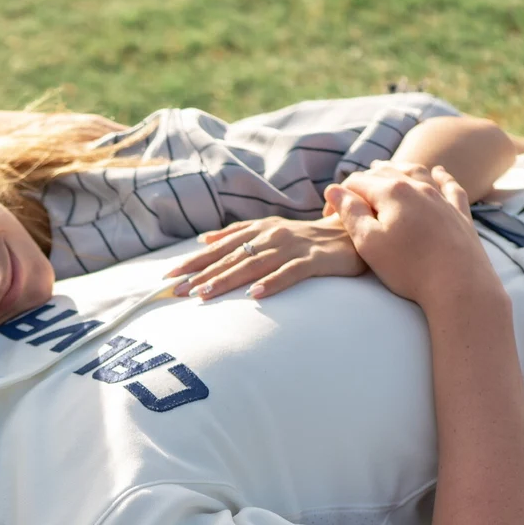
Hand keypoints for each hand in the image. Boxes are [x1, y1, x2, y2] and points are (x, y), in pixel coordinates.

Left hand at [164, 216, 367, 298]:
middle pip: (231, 257)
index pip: (220, 247)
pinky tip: (255, 295)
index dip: (195, 261)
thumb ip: (237, 233)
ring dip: (227, 279)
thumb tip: (203, 239)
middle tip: (177, 291)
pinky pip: (290, 273)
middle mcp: (272, 235)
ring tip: (205, 294)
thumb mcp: (270, 230)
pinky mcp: (313, 260)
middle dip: (202, 274)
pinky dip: (272, 283)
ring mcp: (292, 247)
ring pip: (254, 265)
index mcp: (260, 229)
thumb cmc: (308, 238)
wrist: (354, 234)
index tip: (169, 276)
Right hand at [324, 163, 496, 314]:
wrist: (458, 283)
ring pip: (416, 172)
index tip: (329, 218)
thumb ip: (350, 212)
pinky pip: (450, 185)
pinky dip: (441, 176)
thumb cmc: (408, 267)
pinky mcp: (459, 212)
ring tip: (385, 168)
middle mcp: (418, 187)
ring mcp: (441, 197)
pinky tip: (438, 172)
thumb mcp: (368, 242)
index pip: (356, 183)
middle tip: (351, 194)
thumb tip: (333, 190)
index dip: (339, 197)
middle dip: (364, 180)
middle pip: (385, 172)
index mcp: (391, 192)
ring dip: (398, 168)